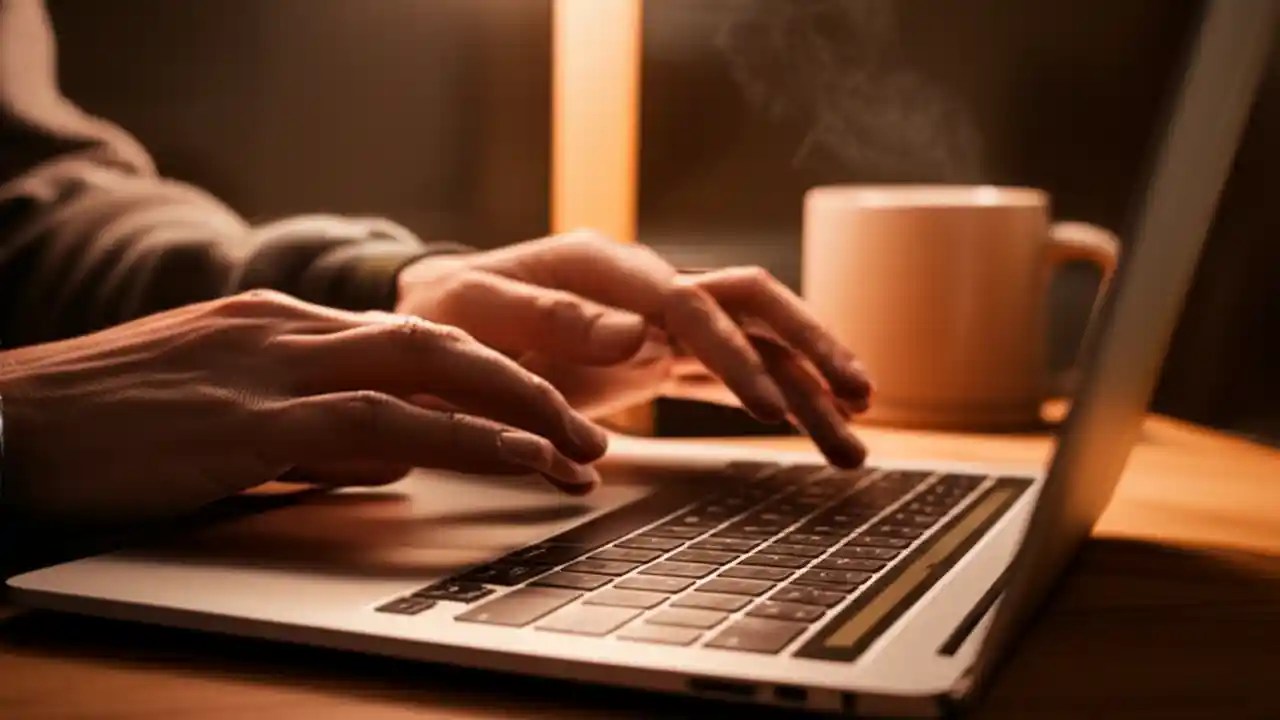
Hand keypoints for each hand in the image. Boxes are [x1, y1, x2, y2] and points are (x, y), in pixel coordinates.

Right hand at [0, 290, 607, 523]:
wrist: (6, 424)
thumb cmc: (111, 427)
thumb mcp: (229, 418)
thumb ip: (316, 431)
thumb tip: (395, 461)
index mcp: (283, 326)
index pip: (414, 337)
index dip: (490, 371)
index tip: (544, 405)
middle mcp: (288, 333)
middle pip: (438, 342)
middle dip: (525, 382)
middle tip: (589, 428)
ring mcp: (268, 371)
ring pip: (423, 376)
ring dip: (513, 412)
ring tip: (576, 451)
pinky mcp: (246, 424)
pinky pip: (376, 424)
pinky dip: (455, 438)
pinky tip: (510, 458)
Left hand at [397, 232, 872, 465]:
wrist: (443, 310)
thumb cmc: (451, 312)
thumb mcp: (476, 311)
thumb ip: (552, 320)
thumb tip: (638, 337)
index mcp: (607, 269)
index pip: (692, 302)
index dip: (733, 353)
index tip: (766, 408)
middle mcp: (647, 287)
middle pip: (751, 302)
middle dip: (808, 347)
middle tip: (859, 397)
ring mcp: (661, 320)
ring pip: (755, 340)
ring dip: (807, 382)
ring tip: (857, 432)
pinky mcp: (662, 353)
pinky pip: (730, 369)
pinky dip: (774, 394)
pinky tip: (815, 423)